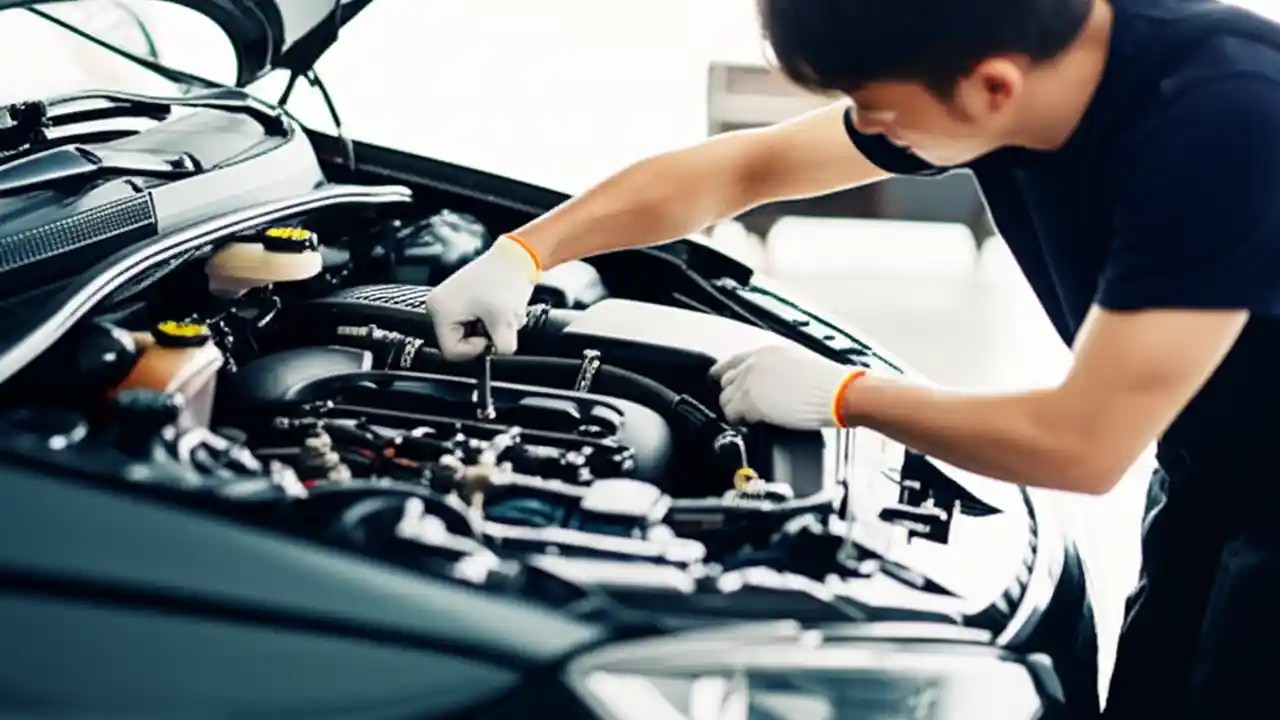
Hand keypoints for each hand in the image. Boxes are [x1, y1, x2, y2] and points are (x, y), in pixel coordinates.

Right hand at [425, 235, 540, 360]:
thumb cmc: (506, 282)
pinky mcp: (457, 298)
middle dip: (480, 337)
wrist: (515, 258)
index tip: (491, 337)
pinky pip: (468, 321)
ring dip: (484, 329)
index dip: (474, 350)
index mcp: (440, 311)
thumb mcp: (507, 323)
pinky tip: (494, 309)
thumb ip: (502, 349)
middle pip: (457, 342)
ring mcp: (446, 300)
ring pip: (465, 332)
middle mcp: (436, 306)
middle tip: (496, 323)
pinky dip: (484, 320)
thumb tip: (500, 359)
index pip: (452, 351)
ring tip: (497, 313)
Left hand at [711, 345, 864, 429]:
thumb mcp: (799, 364)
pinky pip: (731, 414)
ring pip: (725, 399)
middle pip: (726, 380)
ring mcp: (749, 381)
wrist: (836, 392)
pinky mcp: (749, 401)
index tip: (721, 382)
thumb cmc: (828, 382)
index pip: (732, 361)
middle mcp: (753, 363)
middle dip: (732, 394)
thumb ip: (779, 370)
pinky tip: (750, 424)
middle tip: (741, 407)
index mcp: (767, 352)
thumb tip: (774, 383)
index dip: (726, 374)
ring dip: (734, 409)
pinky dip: (738, 420)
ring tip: (747, 418)